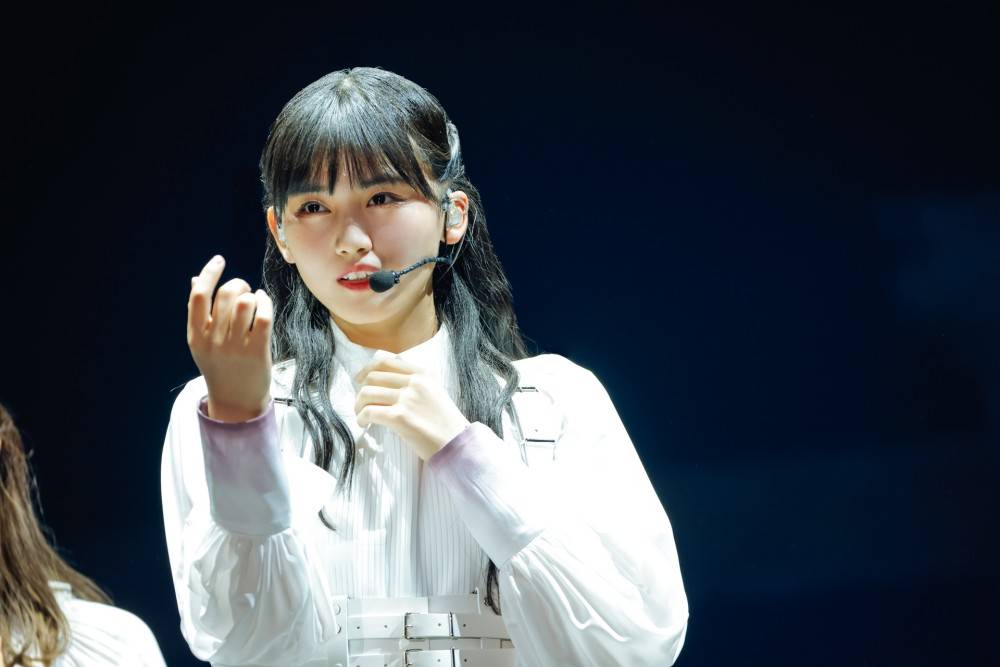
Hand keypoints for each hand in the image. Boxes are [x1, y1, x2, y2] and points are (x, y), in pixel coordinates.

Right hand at [187, 255, 273, 421]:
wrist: (236, 402)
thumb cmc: (220, 366)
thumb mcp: (202, 342)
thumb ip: (199, 313)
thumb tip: (196, 279)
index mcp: (196, 335)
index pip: (198, 295)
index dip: (209, 273)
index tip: (219, 261)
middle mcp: (213, 340)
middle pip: (225, 295)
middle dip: (237, 284)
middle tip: (244, 289)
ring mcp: (235, 346)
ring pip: (245, 303)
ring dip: (252, 295)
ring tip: (254, 300)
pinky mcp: (257, 351)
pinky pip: (263, 316)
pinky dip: (265, 302)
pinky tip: (264, 302)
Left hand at [354, 356, 469, 460]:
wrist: (456, 443)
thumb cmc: (444, 422)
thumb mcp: (433, 391)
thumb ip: (413, 381)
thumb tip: (382, 379)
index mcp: (422, 373)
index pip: (385, 361)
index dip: (367, 369)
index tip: (360, 380)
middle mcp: (414, 382)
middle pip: (373, 377)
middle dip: (361, 391)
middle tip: (361, 404)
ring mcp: (407, 398)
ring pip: (367, 393)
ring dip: (358, 405)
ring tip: (361, 415)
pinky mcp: (400, 417)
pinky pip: (369, 412)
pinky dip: (361, 418)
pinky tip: (364, 424)